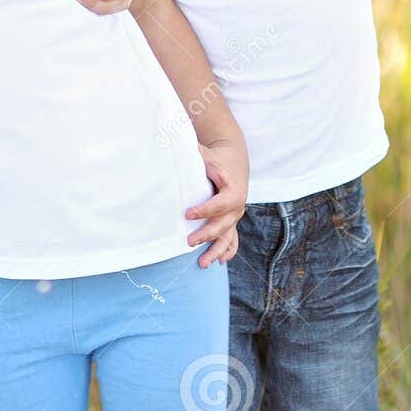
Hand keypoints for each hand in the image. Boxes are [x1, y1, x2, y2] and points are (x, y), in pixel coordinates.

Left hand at [186, 137, 247, 267]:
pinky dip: (227, 250)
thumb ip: (194, 154)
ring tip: (202, 264)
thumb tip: (173, 147)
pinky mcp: (232, 220)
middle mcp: (237, 205)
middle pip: (223, 224)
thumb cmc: (217, 158)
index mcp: (232, 190)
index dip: (204, 210)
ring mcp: (235, 215)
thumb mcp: (206, 154)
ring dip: (216, 250)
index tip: (187, 214)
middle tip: (188, 242)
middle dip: (206, 234)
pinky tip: (219, 262)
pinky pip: (232, 238)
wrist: (234, 160)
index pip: (219, 204)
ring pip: (228, 236)